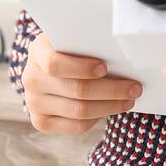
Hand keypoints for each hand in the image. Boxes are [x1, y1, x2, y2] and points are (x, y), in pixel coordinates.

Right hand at [22, 31, 143, 134]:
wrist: (51, 68)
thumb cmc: (72, 50)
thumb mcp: (75, 39)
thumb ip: (89, 43)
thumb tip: (124, 54)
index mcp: (37, 51)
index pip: (55, 63)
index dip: (81, 68)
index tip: (105, 68)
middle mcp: (30, 78)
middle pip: (76, 90)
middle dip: (111, 90)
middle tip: (135, 88)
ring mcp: (33, 102)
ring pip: (79, 110)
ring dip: (110, 106)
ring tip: (129, 100)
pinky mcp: (41, 122)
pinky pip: (76, 125)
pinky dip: (97, 118)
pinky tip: (111, 108)